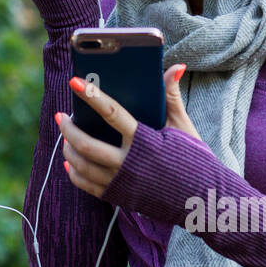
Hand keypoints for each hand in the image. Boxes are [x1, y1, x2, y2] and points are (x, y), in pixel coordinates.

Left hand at [56, 64, 197, 197]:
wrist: (204, 200)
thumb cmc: (194, 158)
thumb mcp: (183, 127)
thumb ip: (172, 96)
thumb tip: (176, 66)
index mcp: (145, 141)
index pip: (112, 113)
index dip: (91, 95)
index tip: (74, 81)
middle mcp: (130, 164)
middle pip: (87, 145)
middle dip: (68, 128)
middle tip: (62, 116)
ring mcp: (122, 183)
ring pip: (83, 166)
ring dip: (68, 148)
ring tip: (66, 136)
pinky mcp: (119, 197)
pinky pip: (87, 185)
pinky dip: (74, 172)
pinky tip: (71, 160)